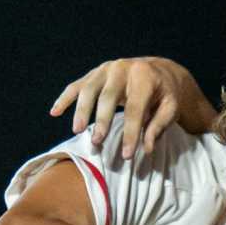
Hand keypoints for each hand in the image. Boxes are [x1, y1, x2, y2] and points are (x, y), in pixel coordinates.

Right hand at [48, 56, 215, 160]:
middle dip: (102, 120)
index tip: (126, 155)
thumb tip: (146, 149)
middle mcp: (123, 68)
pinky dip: (64, 98)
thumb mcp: (171, 107)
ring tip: (78, 130)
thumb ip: (159, 126)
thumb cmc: (164, 94)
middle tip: (97, 142)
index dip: (131, 133)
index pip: (136, 108)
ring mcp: (106, 69)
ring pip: (89, 88)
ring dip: (81, 110)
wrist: (158, 71)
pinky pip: (76, 85)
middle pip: (108, 96)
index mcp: (145, 77)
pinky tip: (54, 112)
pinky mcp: (94, 73)